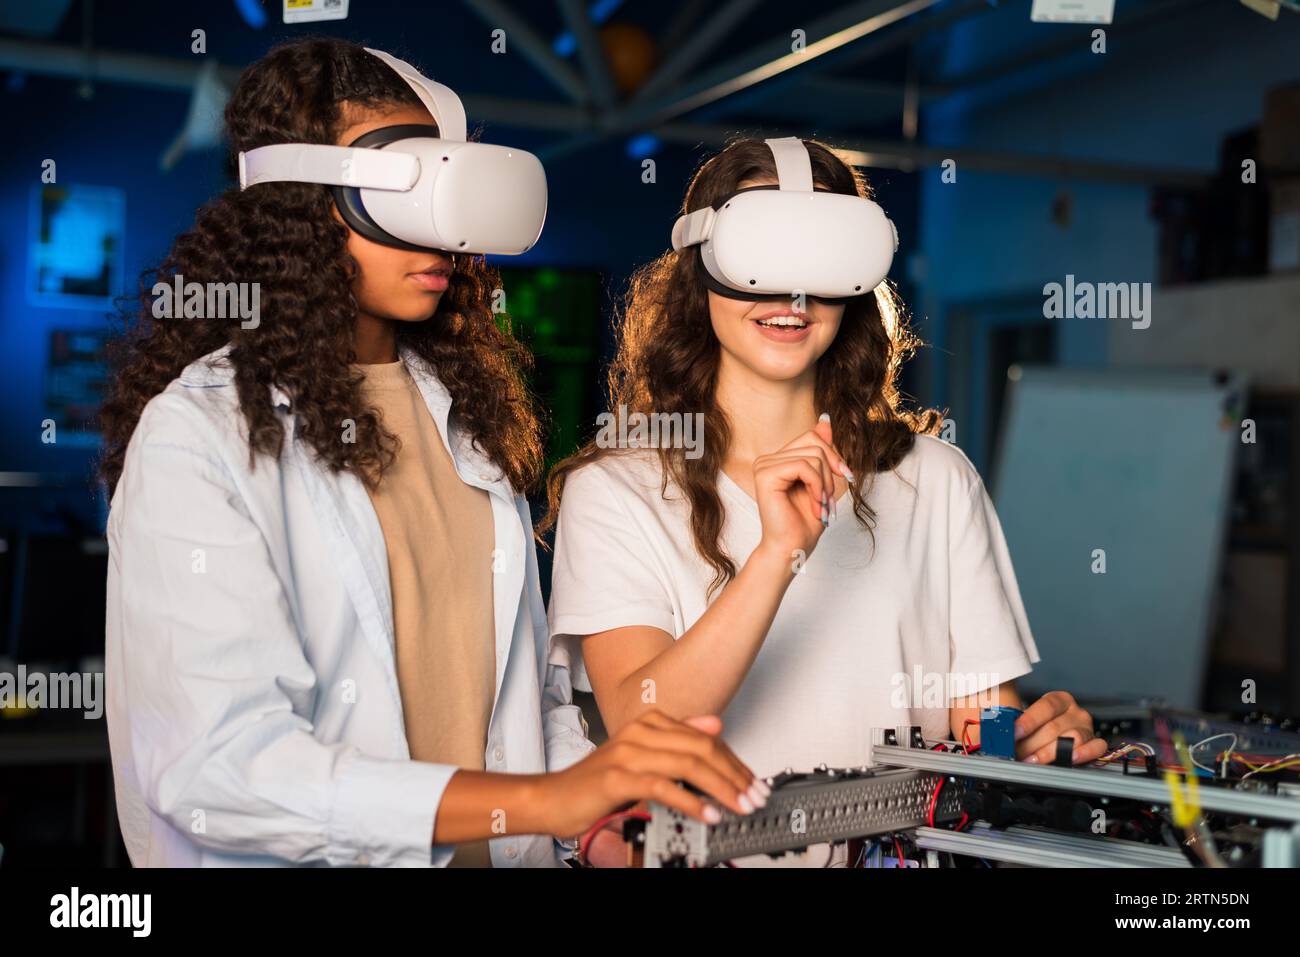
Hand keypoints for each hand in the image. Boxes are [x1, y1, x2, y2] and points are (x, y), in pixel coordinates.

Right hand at [538, 711, 763, 839]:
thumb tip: (715, 724)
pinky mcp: (618, 777)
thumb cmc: (598, 783)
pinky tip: (708, 814)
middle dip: (734, 774)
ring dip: (721, 788)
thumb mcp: (643, 756)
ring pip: (688, 764)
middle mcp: (640, 731)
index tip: (753, 782)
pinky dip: (691, 801)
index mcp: (649, 722)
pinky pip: (664, 786)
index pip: (705, 736)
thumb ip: (678, 740)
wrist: (554, 798)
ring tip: (739, 806)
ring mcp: (628, 752)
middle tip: (755, 796)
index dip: (734, 761)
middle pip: (702, 747)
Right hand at [753, 414, 852, 563]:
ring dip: (825, 484)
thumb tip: (824, 419)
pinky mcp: (765, 475)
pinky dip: (817, 486)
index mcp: (778, 459)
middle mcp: (767, 459)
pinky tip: (815, 503)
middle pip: (814, 442)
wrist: (792, 548)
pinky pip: (804, 466)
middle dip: (831, 470)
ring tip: (821, 505)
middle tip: (829, 498)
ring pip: (812, 456)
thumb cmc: (804, 522)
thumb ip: (821, 450)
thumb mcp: (822, 480)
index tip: (843, 477)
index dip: (833, 456)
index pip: (812, 438)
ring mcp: (764, 465)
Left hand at [1014, 691, 1106, 764]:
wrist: (1056, 736)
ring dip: (1049, 752)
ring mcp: (1087, 728)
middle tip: (1018, 753)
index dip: (1029, 720)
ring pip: (1072, 739)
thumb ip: (1019, 723)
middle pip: (1054, 727)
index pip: (1046, 706)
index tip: (1015, 732)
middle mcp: (1075, 712)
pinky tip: (1070, 758)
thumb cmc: (1041, 727)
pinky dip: (1083, 753)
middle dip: (1032, 743)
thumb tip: (1003, 731)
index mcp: (1059, 700)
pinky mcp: (1096, 743)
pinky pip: (1095, 748)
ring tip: (1033, 760)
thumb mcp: (1030, 719)